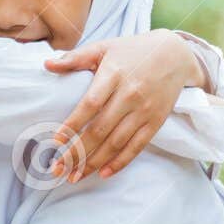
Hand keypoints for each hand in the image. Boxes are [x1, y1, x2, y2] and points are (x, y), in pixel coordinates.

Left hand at [44, 30, 204, 178]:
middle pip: (100, 129)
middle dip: (77, 152)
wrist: (176, 54)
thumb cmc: (134, 50)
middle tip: (58, 168)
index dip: (73, 124)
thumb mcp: (105, 47)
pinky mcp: (156, 122)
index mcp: (114, 74)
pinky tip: (103, 173)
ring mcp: (145, 110)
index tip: (56, 140)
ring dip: (94, 162)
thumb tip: (47, 64)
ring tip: (74, 176)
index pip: (90, 104)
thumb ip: (76, 57)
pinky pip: (137, 146)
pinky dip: (120, 162)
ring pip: (116, 143)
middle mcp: (130, 94)